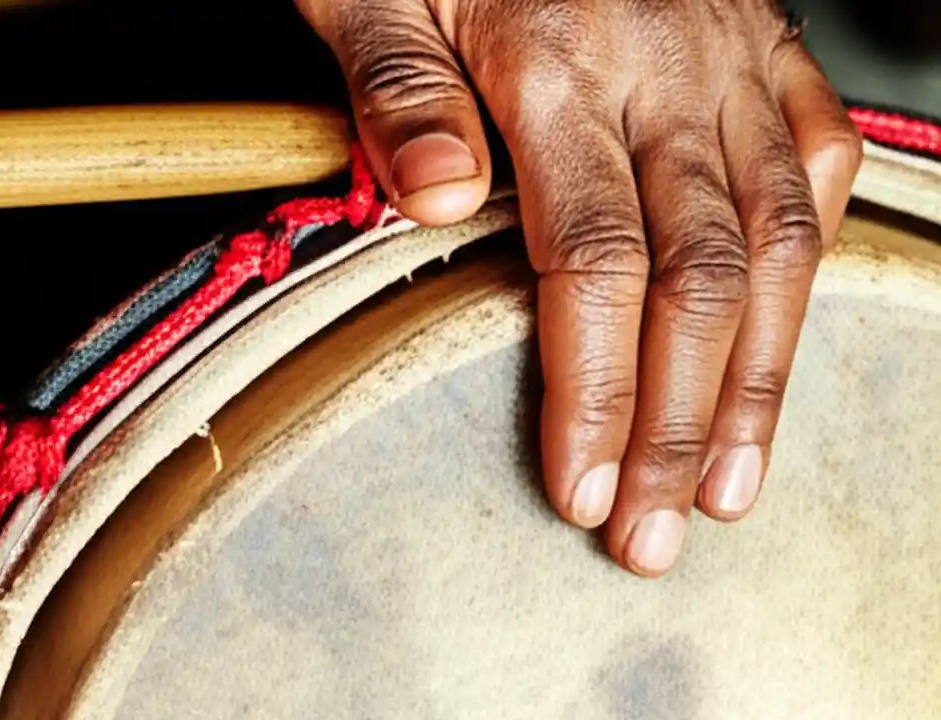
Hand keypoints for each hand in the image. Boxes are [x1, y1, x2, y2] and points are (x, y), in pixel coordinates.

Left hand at [298, 0, 862, 575]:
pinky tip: (790, 333)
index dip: (595, 390)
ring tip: (737, 482)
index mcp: (556, 61)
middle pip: (697, 276)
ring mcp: (726, 58)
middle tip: (660, 532)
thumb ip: (398, 94)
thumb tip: (436, 206)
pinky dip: (812, 253)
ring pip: (774, 238)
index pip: (594, 261)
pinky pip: (815, 155)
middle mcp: (664, 68)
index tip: (585, 488)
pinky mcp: (760, 47)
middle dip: (682, 421)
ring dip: (761, 377)